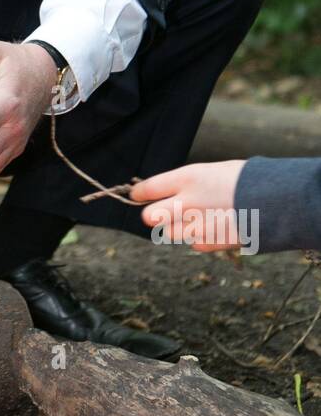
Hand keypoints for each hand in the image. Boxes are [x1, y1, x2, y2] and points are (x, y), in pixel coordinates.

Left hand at [129, 160, 246, 249]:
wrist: (278, 201)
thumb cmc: (247, 181)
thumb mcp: (213, 171)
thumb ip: (188, 184)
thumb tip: (167, 193)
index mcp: (188, 177)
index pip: (148, 188)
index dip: (139, 193)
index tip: (137, 196)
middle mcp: (187, 202)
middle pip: (150, 216)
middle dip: (154, 215)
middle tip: (163, 212)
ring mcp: (197, 225)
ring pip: (170, 233)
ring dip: (177, 228)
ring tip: (197, 219)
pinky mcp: (210, 243)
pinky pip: (194, 243)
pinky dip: (201, 238)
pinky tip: (217, 226)